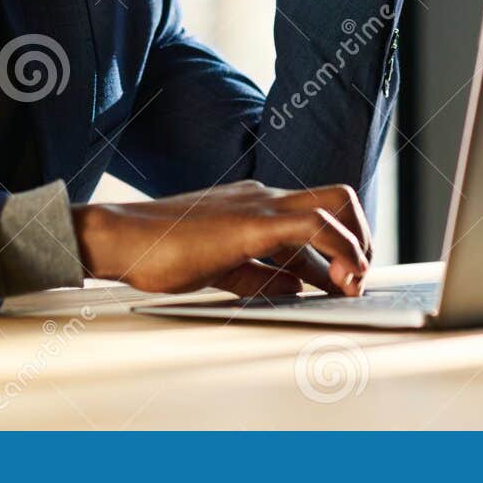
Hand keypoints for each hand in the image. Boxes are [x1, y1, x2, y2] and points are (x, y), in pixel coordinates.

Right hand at [71, 179, 372, 298]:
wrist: (120, 239)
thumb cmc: (157, 253)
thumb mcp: (221, 268)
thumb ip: (261, 275)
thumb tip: (298, 286)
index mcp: (255, 206)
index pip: (317, 214)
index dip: (342, 248)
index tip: (345, 282)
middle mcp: (264, 197)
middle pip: (339, 197)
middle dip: (361, 237)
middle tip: (356, 280)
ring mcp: (260, 204)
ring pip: (336, 203)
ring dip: (358, 244)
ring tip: (352, 285)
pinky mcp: (254, 221)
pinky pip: (317, 224)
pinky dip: (341, 250)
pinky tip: (340, 280)